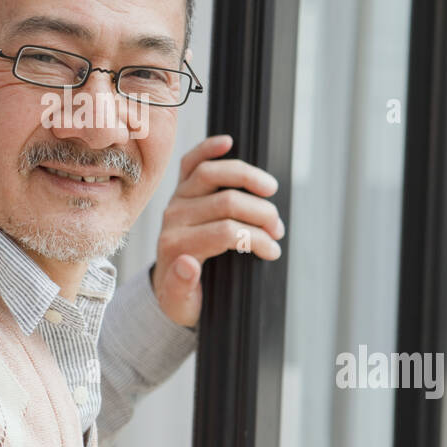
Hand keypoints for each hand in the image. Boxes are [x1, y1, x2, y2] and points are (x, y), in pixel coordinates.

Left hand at [149, 134, 283, 327]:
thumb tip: (188, 264)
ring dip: (248, 177)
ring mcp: (177, 199)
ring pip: (212, 173)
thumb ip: (181, 288)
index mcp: (176, 245)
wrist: (168, 288)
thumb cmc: (182, 297)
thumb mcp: (180, 304)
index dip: (256, 239)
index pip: (225, 232)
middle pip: (226, 202)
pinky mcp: (181, 189)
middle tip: (278, 229)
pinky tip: (229, 142)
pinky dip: (209, 148)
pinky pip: (192, 161)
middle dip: (260, 214)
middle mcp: (173, 217)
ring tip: (270, 191)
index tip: (274, 250)